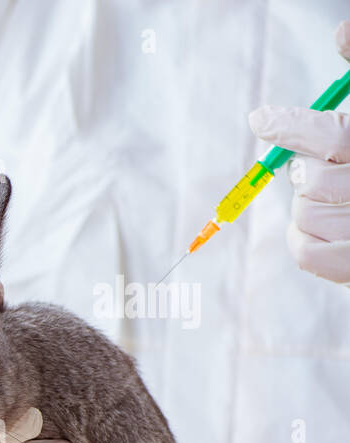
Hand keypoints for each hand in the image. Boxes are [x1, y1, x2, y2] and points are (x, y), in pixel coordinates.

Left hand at [248, 20, 349, 285]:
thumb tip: (341, 31)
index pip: (334, 138)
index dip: (293, 127)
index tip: (260, 119)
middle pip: (310, 180)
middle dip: (307, 174)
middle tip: (322, 172)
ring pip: (304, 214)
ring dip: (308, 210)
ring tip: (337, 206)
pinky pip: (305, 251)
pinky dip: (305, 242)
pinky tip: (326, 234)